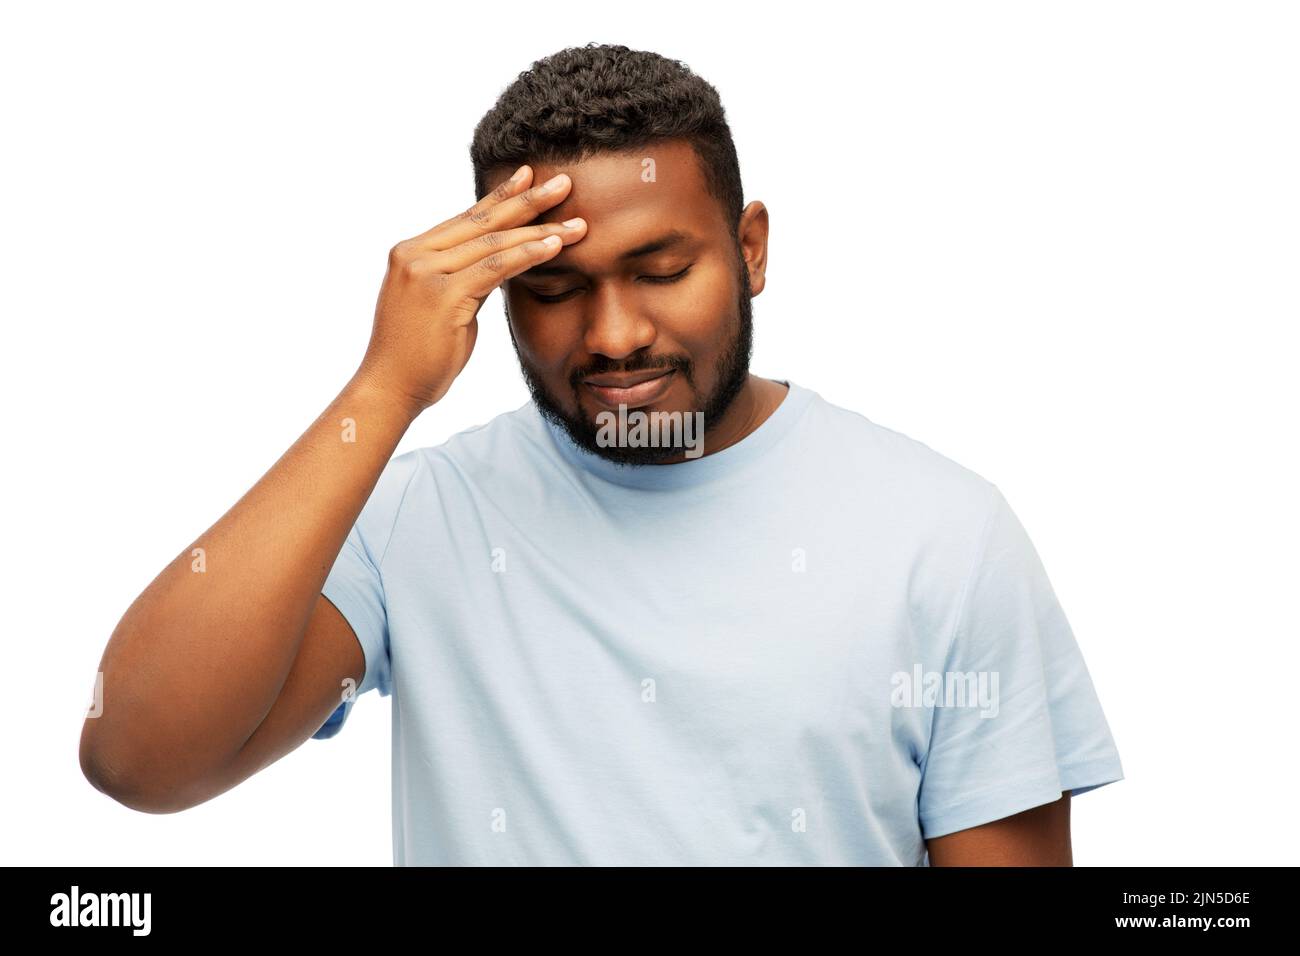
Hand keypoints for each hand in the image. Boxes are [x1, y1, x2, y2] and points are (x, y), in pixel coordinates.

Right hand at [354, 165, 585, 413]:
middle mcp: (415, 255)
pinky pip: (495, 269)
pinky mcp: (442, 295)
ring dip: (540, 231)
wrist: (390, 388)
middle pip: (481, 221)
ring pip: (493, 243)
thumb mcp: (442, 306)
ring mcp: (425, 273)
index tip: (529, 177)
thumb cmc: (417, 355)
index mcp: (411, 252)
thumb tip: (497, 264)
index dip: (500, 196)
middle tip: (564, 183)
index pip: (465, 218)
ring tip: (576, 224)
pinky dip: (528, 255)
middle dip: (527, 201)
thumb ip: (464, 280)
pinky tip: (554, 246)